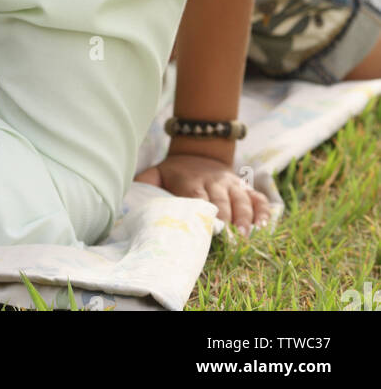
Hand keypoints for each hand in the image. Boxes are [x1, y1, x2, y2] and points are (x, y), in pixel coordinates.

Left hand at [134, 154, 271, 233]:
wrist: (198, 149)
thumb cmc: (175, 172)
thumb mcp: (157, 173)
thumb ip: (144, 182)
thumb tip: (124, 194)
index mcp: (190, 180)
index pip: (196, 195)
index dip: (201, 209)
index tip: (204, 225)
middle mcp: (213, 180)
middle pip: (221, 200)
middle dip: (226, 219)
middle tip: (230, 239)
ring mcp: (231, 183)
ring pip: (241, 199)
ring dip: (245, 218)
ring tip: (246, 237)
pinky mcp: (244, 186)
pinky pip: (258, 198)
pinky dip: (263, 211)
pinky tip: (264, 226)